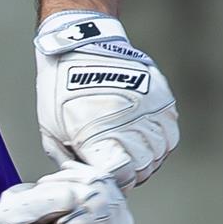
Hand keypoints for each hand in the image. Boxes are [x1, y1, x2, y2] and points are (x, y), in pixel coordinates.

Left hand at [34, 11, 179, 187]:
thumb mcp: (52, 130)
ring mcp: (151, 110)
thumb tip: (86, 177)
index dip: (113, 179)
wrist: (80, 43)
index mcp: (102, 135)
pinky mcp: (162, 99)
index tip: (105, 174)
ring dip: (147, 158)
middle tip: (116, 164)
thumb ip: (70, 160)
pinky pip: (170, 132)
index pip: (122, 176)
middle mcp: (132, 123)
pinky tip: (143, 136)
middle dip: (129, 172)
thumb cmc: (60, 88)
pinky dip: (159, 139)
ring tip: (130, 151)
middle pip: (143, 169)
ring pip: (160, 153)